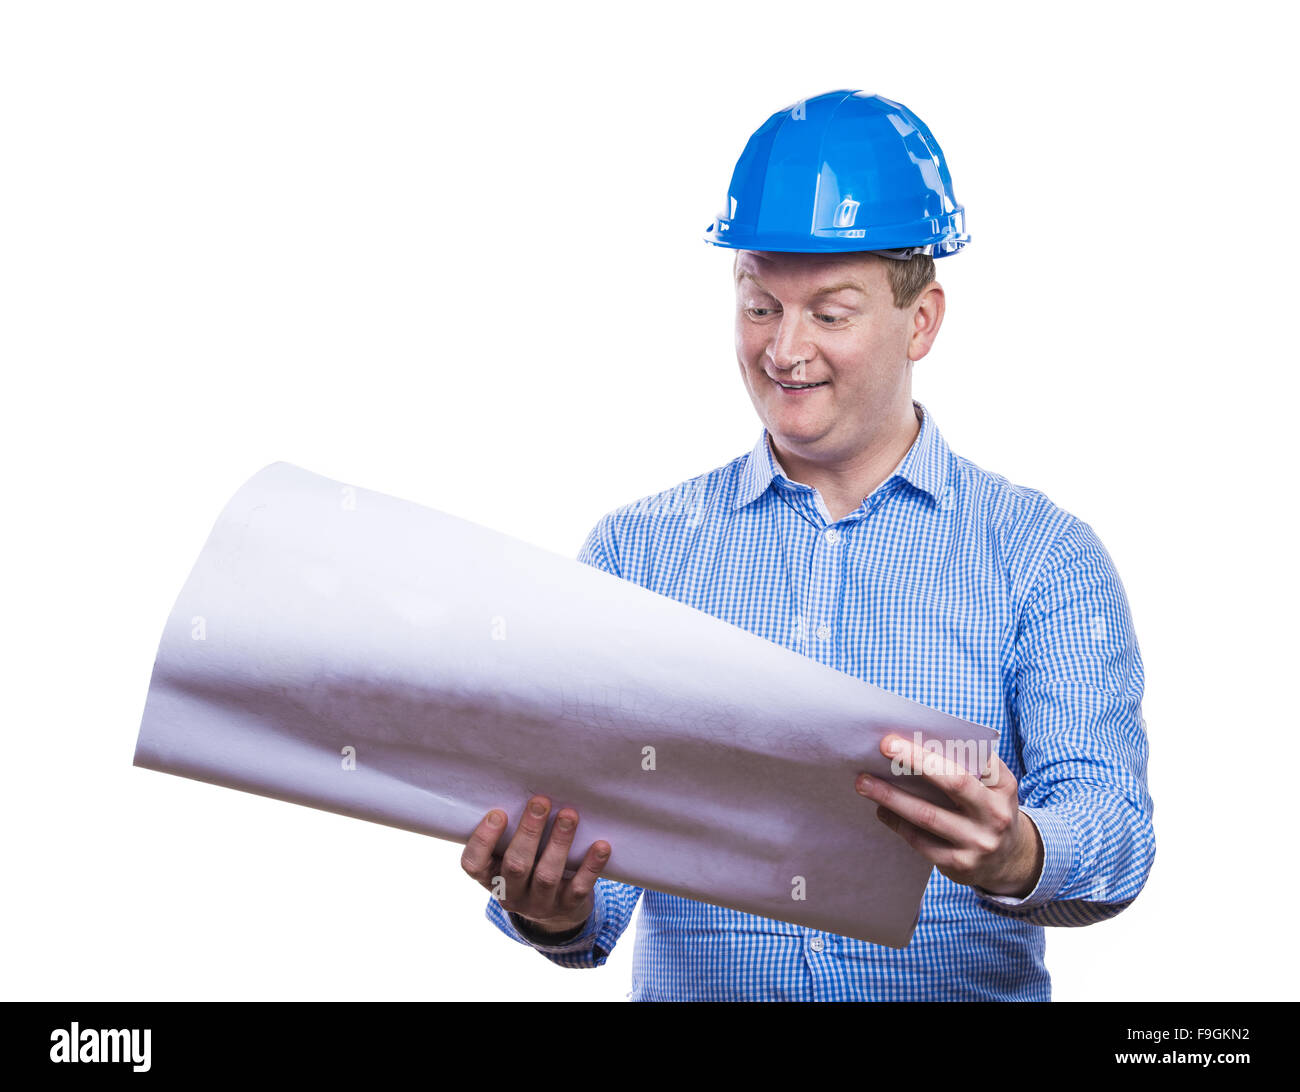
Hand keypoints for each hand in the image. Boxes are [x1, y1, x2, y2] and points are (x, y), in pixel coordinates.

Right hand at [460, 794, 610, 934]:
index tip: (498, 813)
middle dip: (529, 832)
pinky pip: (580, 887)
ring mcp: (540, 904)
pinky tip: (601, 845)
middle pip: (516, 866)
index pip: (473, 864)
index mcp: (490, 877)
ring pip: (547, 875)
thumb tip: (525, 783)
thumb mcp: (509, 854)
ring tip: (569, 815)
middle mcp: (511, 895)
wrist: (555, 912)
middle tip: (541, 801)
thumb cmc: (528, 866)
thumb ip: (511, 831)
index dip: (483, 840)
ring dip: (559, 842)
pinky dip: (591, 865)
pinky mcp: (567, 907)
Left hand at [855, 733, 1043, 897]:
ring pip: (928, 816)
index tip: (908, 734)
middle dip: (917, 760)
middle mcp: (995, 814)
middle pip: (953, 782)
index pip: (975, 758)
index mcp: (1004, 786)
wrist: (1009, 860)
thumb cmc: (988, 809)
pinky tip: (881, 810)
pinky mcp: (960, 865)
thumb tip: (917, 743)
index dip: (945, 745)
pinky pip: (921, 841)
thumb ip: (967, 765)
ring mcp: (978, 842)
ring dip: (892, 797)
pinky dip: (897, 823)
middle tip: (884, 746)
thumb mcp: (992, 787)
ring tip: (864, 783)